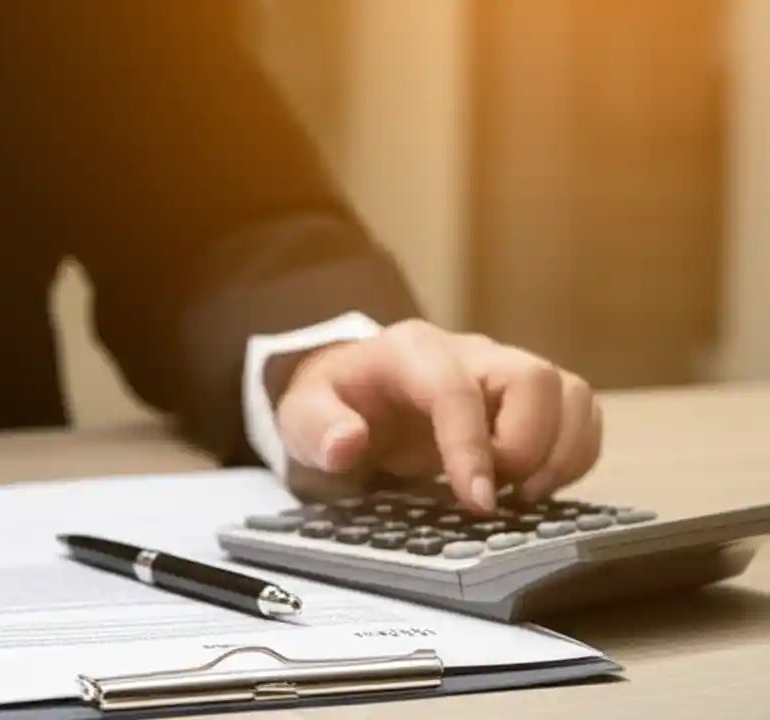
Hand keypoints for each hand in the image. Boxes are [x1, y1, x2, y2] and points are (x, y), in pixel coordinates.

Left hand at [275, 320, 601, 512]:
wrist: (352, 393)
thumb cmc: (332, 405)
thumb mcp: (302, 416)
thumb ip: (317, 427)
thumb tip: (346, 444)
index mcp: (410, 351)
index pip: (456, 389)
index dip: (472, 447)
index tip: (476, 502)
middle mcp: (469, 351)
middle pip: (535, 379)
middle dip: (527, 447)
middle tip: (492, 496)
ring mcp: (505, 370)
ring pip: (571, 393)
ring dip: (561, 453)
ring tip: (522, 497)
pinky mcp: (529, 397)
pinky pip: (580, 414)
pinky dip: (573, 456)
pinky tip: (535, 490)